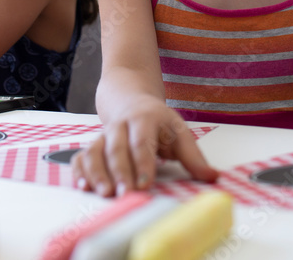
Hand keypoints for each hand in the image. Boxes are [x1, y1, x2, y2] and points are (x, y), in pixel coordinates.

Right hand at [71, 98, 218, 196]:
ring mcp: (103, 135)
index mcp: (145, 119)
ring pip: (95, 151)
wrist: (129, 98)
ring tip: (104, 193)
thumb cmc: (157, 121)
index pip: (143, 142)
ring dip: (97, 173)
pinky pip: (81, 156)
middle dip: (120, 172)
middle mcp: (121, 126)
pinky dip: (80, 171)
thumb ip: (194, 156)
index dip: (143, 163)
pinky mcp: (92, 144)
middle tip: (125, 194)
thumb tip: (213, 176)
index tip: (145, 184)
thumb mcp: (179, 131)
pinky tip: (83, 186)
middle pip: (117, 147)